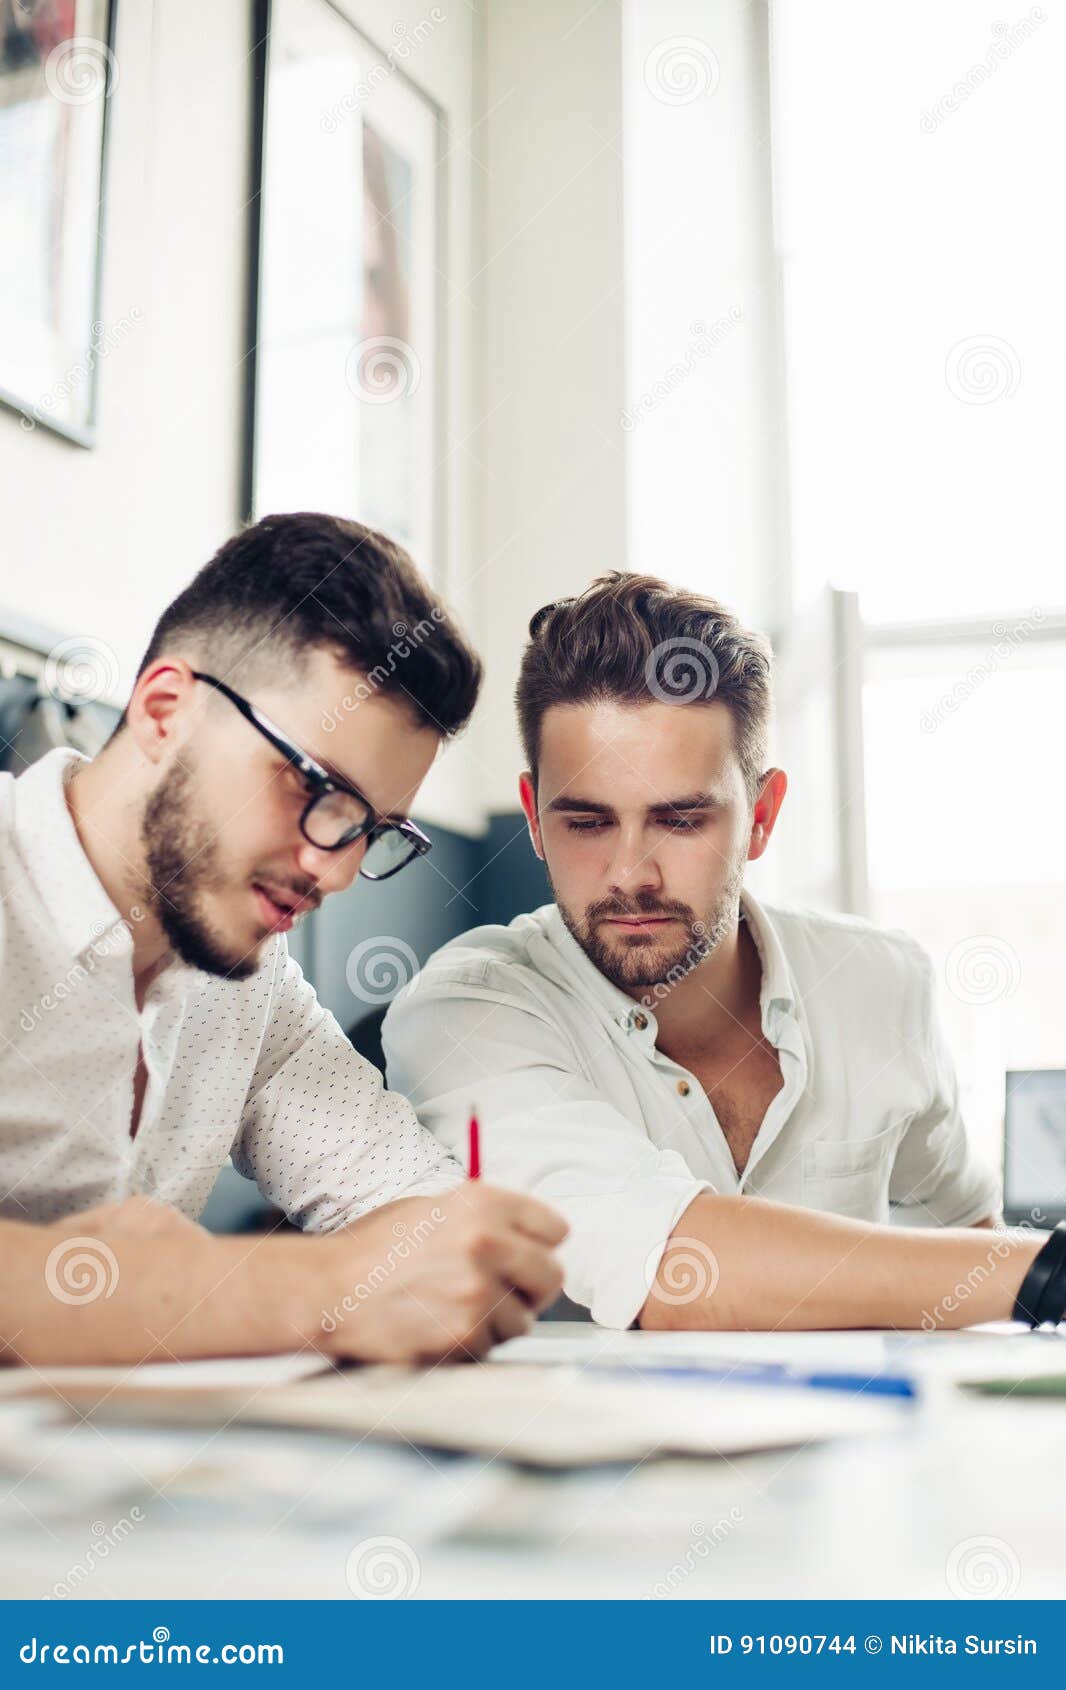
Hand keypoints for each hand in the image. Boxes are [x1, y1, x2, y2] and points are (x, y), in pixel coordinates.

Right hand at [318, 1183, 567, 1362]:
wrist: (333, 1289)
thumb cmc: (378, 1250)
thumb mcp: (434, 1209)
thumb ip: (487, 1219)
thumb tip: (533, 1240)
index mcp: (483, 1203)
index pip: (556, 1229)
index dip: (539, 1246)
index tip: (525, 1256)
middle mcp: (487, 1242)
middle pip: (552, 1276)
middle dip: (531, 1288)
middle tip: (503, 1291)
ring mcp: (478, 1290)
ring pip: (525, 1319)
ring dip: (499, 1321)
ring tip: (455, 1307)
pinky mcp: (466, 1332)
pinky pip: (494, 1346)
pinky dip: (474, 1343)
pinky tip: (440, 1325)